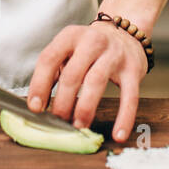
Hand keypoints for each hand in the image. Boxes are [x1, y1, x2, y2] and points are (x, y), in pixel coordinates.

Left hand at [27, 23, 148, 142]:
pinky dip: (124, 117)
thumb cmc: (90, 48)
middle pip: (72, 74)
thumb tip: (39, 104)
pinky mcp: (133, 68)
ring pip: (96, 82)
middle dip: (62, 102)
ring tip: (78, 126)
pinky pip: (130, 96)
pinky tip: (119, 134)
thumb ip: (54, 71)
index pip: (49, 58)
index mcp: (70, 36)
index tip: (36, 107)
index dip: (39, 84)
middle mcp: (92, 41)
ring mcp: (114, 54)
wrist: (126, 34)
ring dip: (85, 108)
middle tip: (57, 121)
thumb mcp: (69, 50)